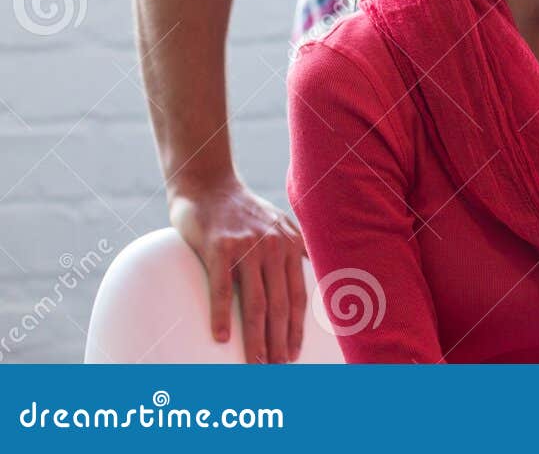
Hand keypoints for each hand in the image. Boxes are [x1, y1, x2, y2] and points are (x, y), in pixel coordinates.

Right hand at [169, 176, 307, 362]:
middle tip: (278, 367)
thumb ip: (297, 245)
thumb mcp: (279, 223)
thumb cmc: (242, 210)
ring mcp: (246, 246)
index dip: (297, 326)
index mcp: (289, 244)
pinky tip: (220, 337)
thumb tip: (317, 269)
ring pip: (254, 301)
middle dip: (280, 339)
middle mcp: (273, 246)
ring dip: (256, 336)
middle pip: (280, 303)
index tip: (295, 352)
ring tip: (256, 362)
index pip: (298, 294)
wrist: (208, 184)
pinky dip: (220, 314)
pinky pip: (220, 287)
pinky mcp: (218, 247)